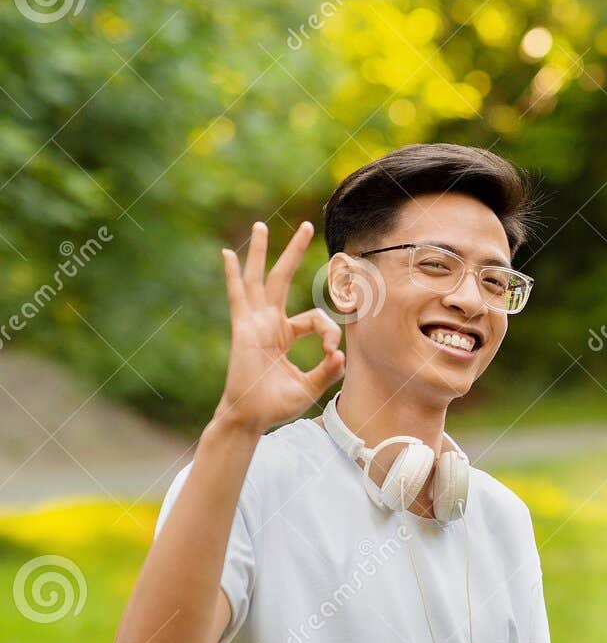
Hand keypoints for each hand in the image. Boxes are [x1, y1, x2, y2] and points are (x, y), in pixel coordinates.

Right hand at [214, 221, 343, 433]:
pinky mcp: (243, 328)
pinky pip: (238, 296)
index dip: (329, 331)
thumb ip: (327, 370)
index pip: (314, 318)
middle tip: (307, 225)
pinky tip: (228, 254)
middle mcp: (267, 323)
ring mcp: (254, 323)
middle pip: (282, 278)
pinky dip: (233, 275)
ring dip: (261, 252)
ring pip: (259, 279)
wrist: (252, 417)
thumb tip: (342, 355)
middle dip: (294, 252)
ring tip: (262, 226)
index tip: (333, 353)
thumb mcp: (311, 385)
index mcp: (283, 334)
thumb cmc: (277, 405)